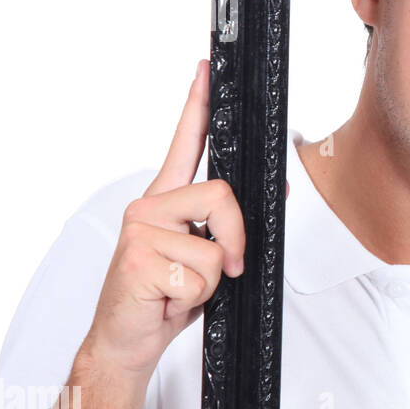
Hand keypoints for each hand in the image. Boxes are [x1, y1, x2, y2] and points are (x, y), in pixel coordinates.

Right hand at [83, 60, 246, 376]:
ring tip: (183, 287)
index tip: (205, 68)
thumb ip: (232, 224)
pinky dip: (198, 296)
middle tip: (223, 269)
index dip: (197, 105)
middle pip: (222, 195)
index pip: (185, 144)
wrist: (127, 340)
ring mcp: (140, 231)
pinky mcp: (138, 259)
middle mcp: (149, 207)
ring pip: (216, 245)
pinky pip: (203, 274)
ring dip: (214, 278)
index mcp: (165, 201)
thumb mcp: (208, 256)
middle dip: (236, 238)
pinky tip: (168, 298)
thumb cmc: (166, 297)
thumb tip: (282, 191)